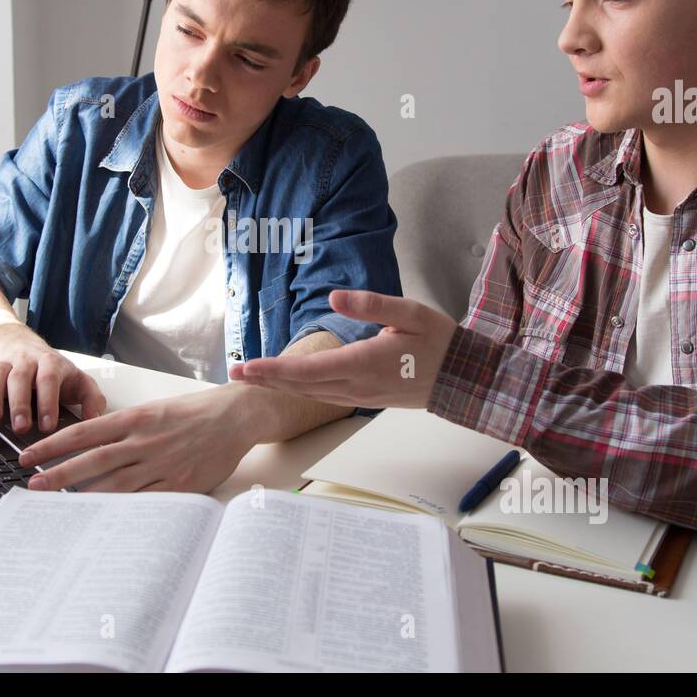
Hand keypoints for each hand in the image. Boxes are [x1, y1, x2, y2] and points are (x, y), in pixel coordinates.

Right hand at [0, 322, 105, 433]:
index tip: (48, 427)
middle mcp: (27, 361)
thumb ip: (92, 400)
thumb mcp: (79, 381)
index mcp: (52, 364)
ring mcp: (6, 365)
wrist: (23, 346)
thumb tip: (96, 421)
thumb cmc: (56, 373)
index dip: (48, 402)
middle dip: (20, 403)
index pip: (49, 379)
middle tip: (21, 428)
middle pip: (21, 377)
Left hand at [18, 386, 255, 492]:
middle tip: (32, 487)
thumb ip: (124, 428)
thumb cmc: (194, 412)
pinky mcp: (178, 484)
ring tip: (58, 508)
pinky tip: (103, 520)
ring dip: (83, 496)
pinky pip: (144, 502)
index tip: (29, 456)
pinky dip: (121, 511)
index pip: (83, 432)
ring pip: (114, 485)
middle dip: (58, 474)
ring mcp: (160, 464)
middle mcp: (143, 441)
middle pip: (91, 460)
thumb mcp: (154, 410)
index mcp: (135, 418)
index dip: (52, 445)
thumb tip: (90, 444)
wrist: (235, 416)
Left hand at [228, 289, 457, 408]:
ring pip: (309, 394)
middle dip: (265, 379)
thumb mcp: (410, 313)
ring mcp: (360, 395)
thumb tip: (335, 297)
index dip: (274, 369)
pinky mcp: (364, 398)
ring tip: (251, 377)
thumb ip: (372, 304)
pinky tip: (286, 383)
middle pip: (301, 386)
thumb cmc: (439, 342)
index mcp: (365, 362)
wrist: (463, 379)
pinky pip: (323, 397)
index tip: (246, 366)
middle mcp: (357, 385)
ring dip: (279, 386)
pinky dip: (299, 390)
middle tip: (233, 375)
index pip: (309, 369)